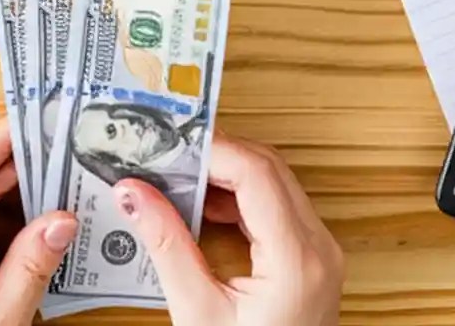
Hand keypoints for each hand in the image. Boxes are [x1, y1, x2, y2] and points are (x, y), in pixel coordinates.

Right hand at [112, 132, 343, 325]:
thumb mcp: (197, 312)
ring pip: (275, 182)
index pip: (256, 174)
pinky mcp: (312, 259)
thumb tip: (134, 193)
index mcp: (297, 259)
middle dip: (215, 154)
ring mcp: (320, 253)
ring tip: (175, 178)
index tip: (167, 146)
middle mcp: (319, 248)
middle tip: (165, 155)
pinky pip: (278, 207)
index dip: (210, 150)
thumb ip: (166, 245)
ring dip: (227, 174)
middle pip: (269, 169)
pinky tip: (201, 206)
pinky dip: (240, 197)